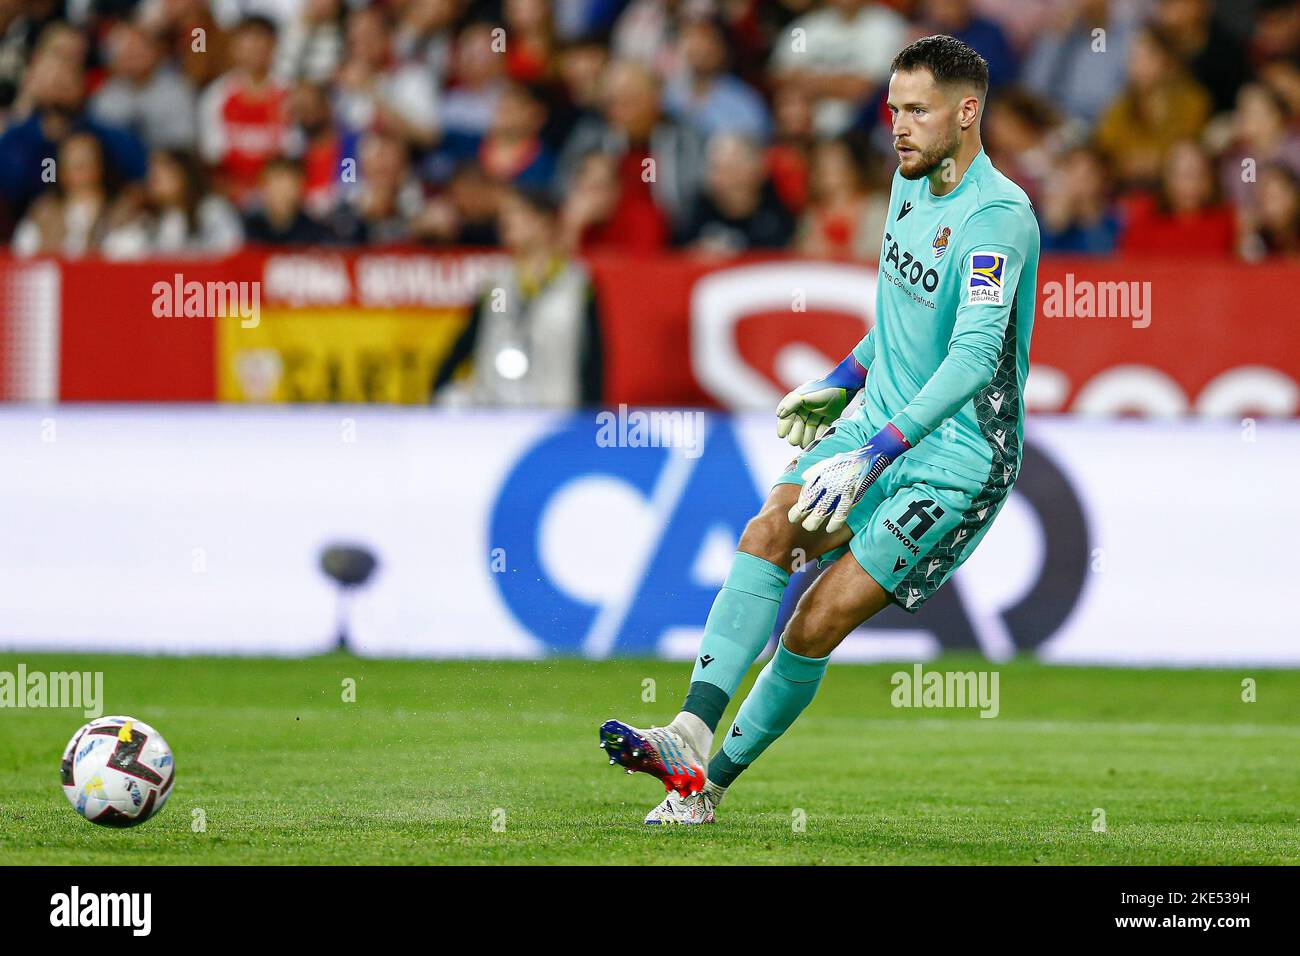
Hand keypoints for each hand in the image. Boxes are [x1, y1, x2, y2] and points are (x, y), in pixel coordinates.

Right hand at [775, 354, 866, 448]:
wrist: (844, 387)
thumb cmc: (822, 389)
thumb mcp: (804, 395)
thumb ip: (790, 403)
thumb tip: (779, 414)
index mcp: (799, 402)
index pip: (788, 415)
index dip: (784, 425)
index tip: (781, 435)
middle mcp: (807, 408)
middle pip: (798, 425)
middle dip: (795, 434)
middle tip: (794, 442)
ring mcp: (818, 414)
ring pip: (809, 429)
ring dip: (806, 438)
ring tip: (804, 444)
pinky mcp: (829, 418)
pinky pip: (822, 430)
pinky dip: (819, 436)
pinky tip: (816, 440)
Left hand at [788, 424, 908, 532]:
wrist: (865, 458)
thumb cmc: (845, 461)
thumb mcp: (826, 463)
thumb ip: (814, 471)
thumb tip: (803, 478)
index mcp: (820, 477)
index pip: (805, 496)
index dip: (797, 509)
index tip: (793, 517)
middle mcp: (827, 485)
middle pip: (811, 506)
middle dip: (804, 517)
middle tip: (802, 524)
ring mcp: (838, 491)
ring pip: (823, 511)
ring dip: (815, 522)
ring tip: (810, 527)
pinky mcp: (850, 496)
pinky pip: (841, 513)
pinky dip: (835, 523)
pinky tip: (830, 529)